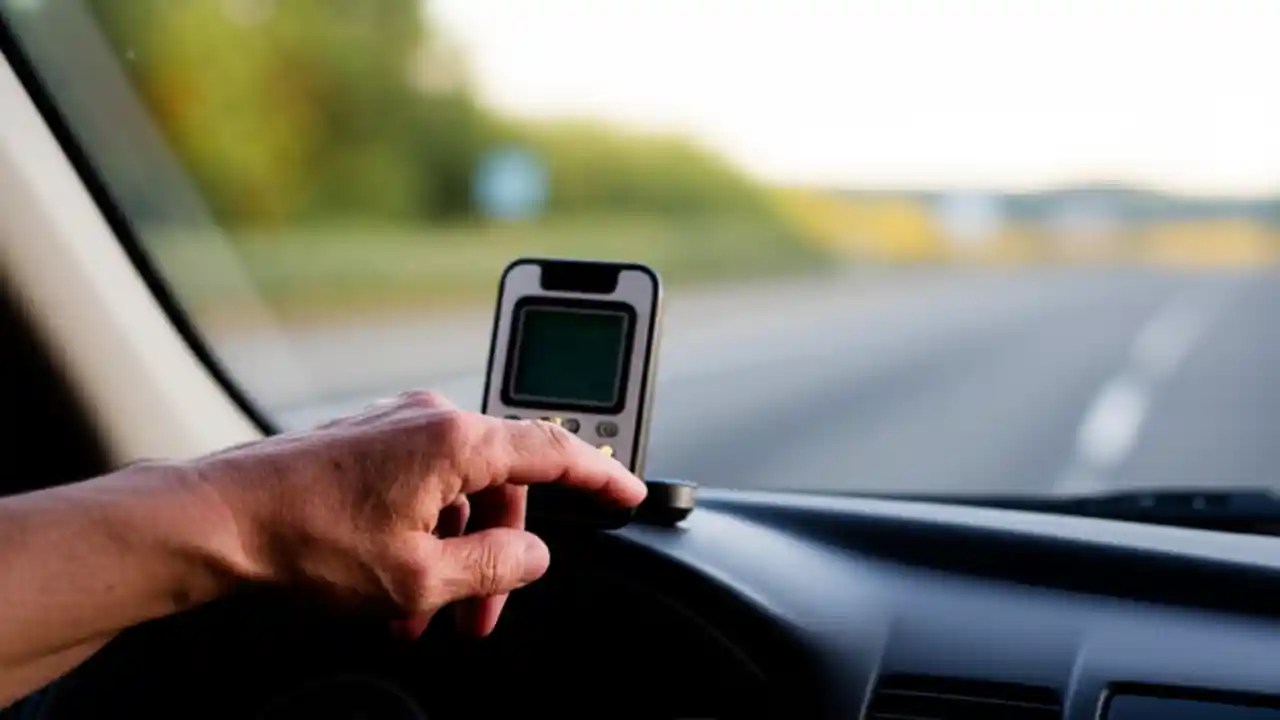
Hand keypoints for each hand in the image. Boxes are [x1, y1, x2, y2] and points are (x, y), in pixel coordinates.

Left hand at [196, 391, 645, 636]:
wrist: (217, 521)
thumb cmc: (306, 540)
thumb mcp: (420, 575)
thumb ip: (496, 565)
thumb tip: (534, 556)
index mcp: (455, 439)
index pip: (555, 449)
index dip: (601, 476)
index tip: (628, 495)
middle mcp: (429, 418)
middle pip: (502, 484)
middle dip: (500, 554)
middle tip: (484, 611)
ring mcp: (394, 425)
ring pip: (457, 492)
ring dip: (454, 554)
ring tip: (423, 613)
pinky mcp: (366, 440)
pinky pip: (419, 487)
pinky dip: (423, 535)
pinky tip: (394, 587)